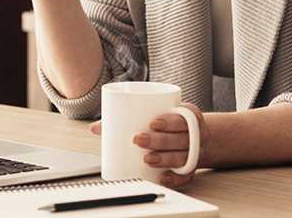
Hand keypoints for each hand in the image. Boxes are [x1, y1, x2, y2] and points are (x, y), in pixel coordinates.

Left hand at [88, 103, 208, 188]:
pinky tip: (162, 177)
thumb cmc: (169, 124)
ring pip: (183, 157)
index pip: (182, 118)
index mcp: (187, 116)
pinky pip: (186, 176)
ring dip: (166, 159)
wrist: (196, 136)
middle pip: (181, 139)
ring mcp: (195, 152)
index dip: (170, 121)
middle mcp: (195, 135)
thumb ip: (126, 117)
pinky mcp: (191, 168)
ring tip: (147, 159)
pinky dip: (175, 178)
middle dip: (160, 140)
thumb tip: (96, 128)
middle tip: (138, 140)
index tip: (153, 123)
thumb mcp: (156, 114)